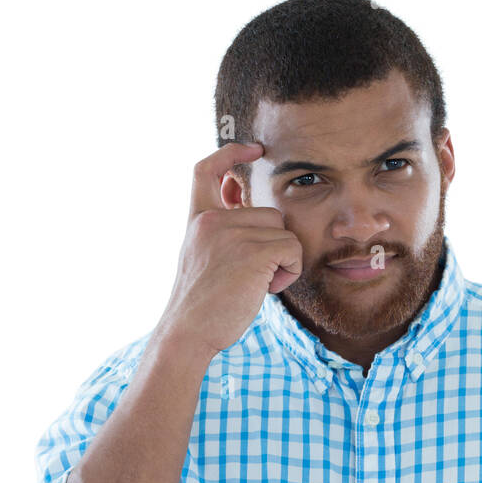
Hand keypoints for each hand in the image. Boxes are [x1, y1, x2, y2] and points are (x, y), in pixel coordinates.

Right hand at [156, 141, 303, 360]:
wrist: (188, 333)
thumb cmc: (201, 305)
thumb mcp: (203, 258)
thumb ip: (222, 232)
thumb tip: (245, 211)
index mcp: (198, 219)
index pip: (207, 169)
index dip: (231, 153)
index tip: (254, 149)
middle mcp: (212, 220)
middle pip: (270, 213)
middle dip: (275, 244)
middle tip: (254, 276)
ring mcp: (231, 233)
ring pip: (285, 231)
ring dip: (283, 261)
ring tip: (257, 285)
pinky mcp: (253, 252)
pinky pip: (293, 249)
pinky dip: (289, 272)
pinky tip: (266, 289)